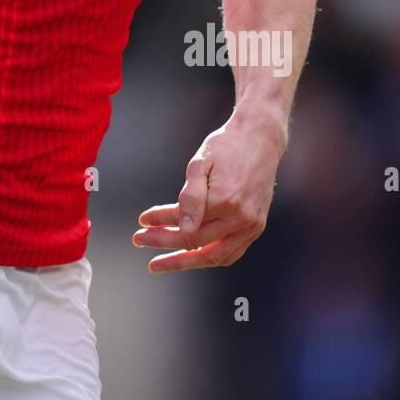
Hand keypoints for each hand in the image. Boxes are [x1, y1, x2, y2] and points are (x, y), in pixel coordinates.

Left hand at [132, 111, 284, 271]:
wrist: (260, 138)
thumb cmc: (225, 147)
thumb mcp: (200, 163)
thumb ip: (190, 197)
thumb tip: (181, 228)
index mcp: (226, 201)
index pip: (185, 223)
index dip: (160, 225)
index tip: (142, 222)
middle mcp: (242, 219)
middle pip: (197, 243)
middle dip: (166, 243)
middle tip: (140, 240)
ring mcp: (253, 225)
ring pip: (216, 256)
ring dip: (187, 261)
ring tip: (163, 261)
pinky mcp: (257, 226)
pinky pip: (232, 252)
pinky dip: (210, 257)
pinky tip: (191, 255)